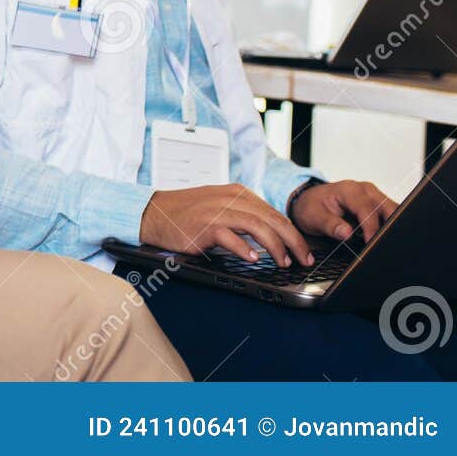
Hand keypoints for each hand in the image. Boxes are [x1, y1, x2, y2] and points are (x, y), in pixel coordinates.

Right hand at [139, 183, 313, 267]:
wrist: (153, 213)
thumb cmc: (186, 214)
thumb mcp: (219, 206)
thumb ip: (244, 215)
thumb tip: (273, 235)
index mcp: (237, 193)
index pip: (274, 213)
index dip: (293, 233)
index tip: (303, 251)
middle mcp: (229, 198)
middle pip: (272, 218)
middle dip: (293, 241)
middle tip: (303, 260)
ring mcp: (216, 211)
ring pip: (257, 226)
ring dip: (275, 247)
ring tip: (282, 262)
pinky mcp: (204, 225)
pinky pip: (230, 237)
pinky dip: (244, 249)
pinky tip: (253, 259)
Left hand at [290, 180, 396, 244]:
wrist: (309, 200)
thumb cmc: (311, 207)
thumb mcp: (313, 217)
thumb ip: (330, 225)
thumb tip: (346, 234)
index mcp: (349, 190)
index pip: (367, 210)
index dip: (371, 228)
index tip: (370, 244)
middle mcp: (365, 189)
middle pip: (387, 207)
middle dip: (389, 227)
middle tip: (384, 246)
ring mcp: (373, 195)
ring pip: (393, 210)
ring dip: (391, 226)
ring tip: (385, 244)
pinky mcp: (377, 203)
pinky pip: (389, 213)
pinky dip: (390, 225)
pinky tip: (385, 238)